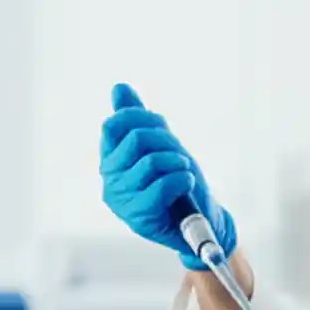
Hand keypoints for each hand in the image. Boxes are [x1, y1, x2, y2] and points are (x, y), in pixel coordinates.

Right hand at [99, 83, 235, 270]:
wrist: (200, 221)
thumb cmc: (177, 183)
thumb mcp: (158, 145)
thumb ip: (136, 118)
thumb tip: (119, 88)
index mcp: (110, 158)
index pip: (115, 124)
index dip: (143, 119)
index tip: (163, 130)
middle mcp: (110, 178)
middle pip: (136, 138)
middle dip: (167, 141)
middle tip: (178, 156)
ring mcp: (122, 199)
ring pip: (152, 161)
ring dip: (178, 163)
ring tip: (183, 173)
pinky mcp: (139, 217)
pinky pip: (163, 185)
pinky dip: (182, 179)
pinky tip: (186, 185)